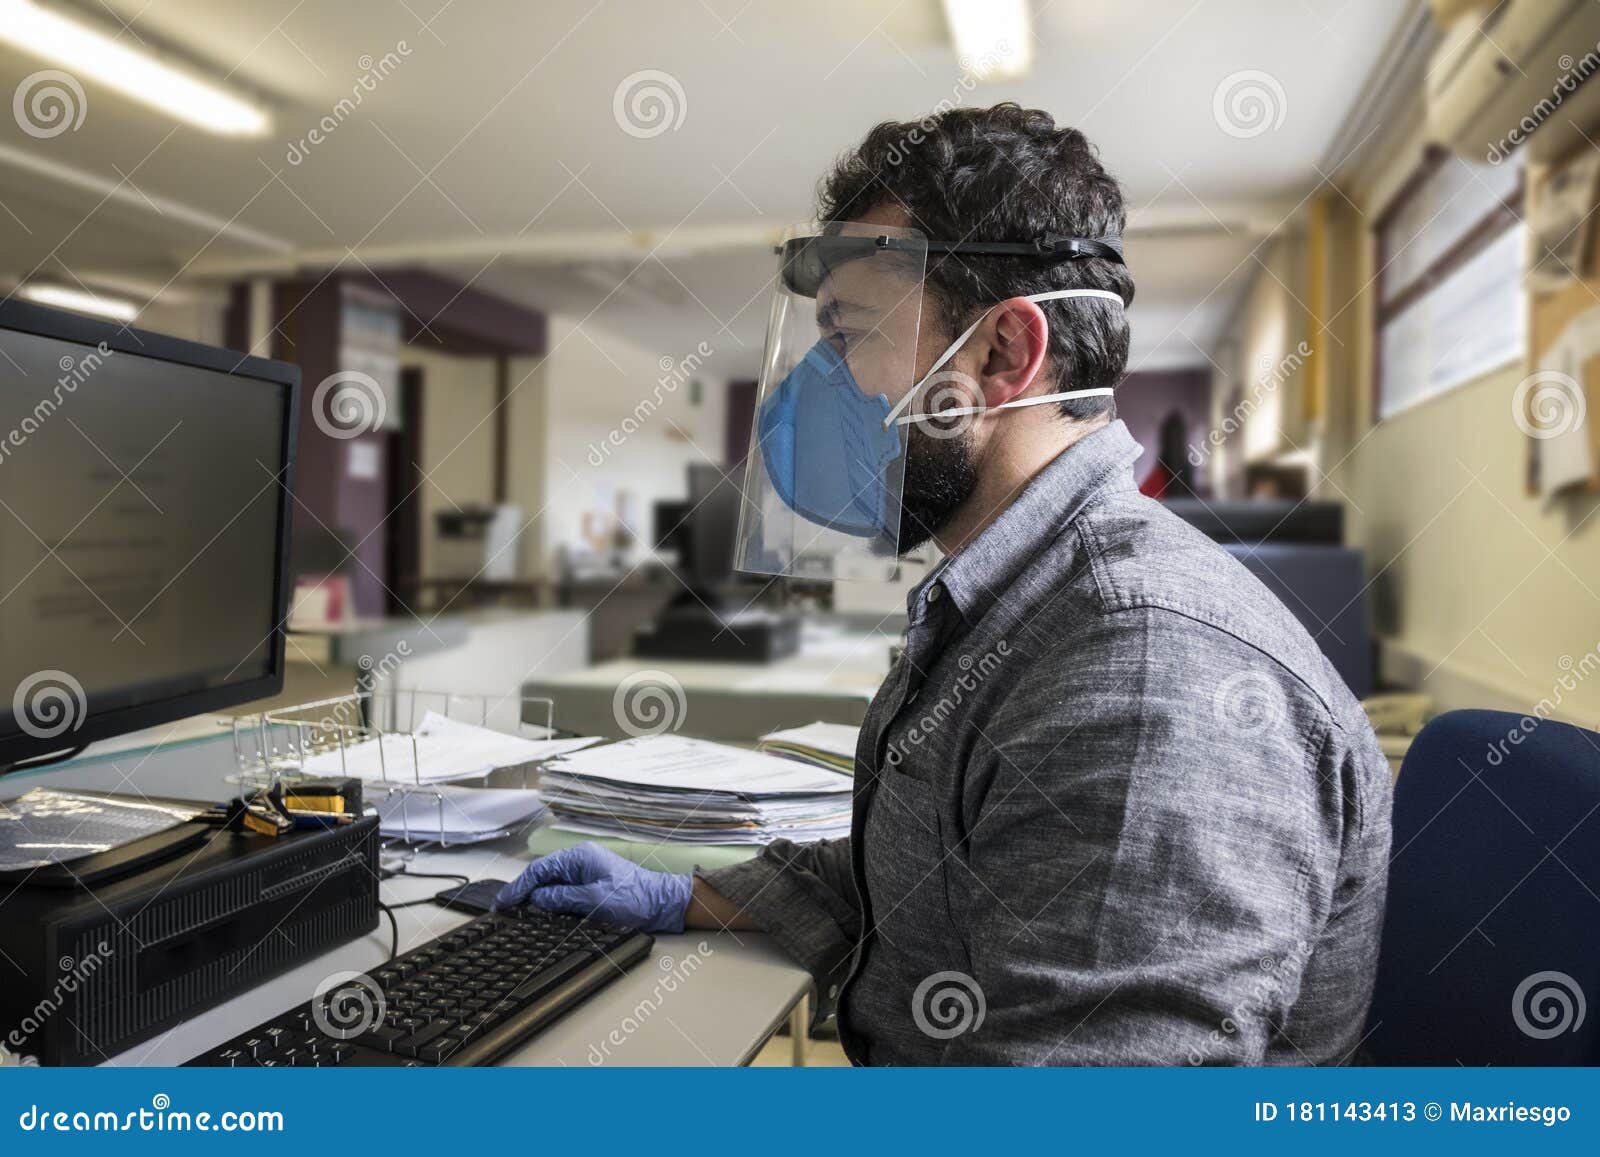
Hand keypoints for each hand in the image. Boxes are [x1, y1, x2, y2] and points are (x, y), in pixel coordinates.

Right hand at [494, 843, 691, 933]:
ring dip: (536, 898)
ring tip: (516, 913)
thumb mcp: (595, 899)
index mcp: (580, 857)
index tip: (503, 902)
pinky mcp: (591, 886)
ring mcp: (586, 874)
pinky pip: (564, 892)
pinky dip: (551, 902)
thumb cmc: (635, 898)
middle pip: (543, 876)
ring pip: (552, 885)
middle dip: (523, 892)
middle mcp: (581, 862)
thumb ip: (563, 898)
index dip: (519, 886)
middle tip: (503, 909)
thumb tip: (536, 899)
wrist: (662, 903)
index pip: (540, 870)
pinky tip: (541, 914)